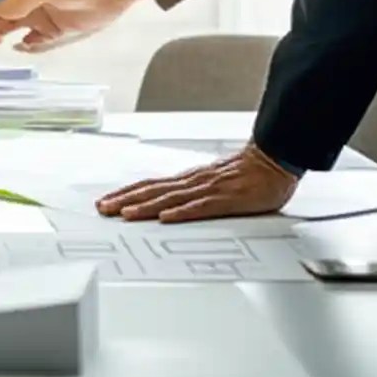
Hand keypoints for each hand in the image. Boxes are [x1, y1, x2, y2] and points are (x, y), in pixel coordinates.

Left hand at [95, 143, 299, 222]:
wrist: (274, 160)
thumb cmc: (246, 173)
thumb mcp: (212, 182)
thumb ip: (191, 193)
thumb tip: (168, 204)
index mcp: (188, 179)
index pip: (149, 186)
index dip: (126, 193)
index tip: (107, 201)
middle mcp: (192, 182)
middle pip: (152, 191)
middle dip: (125, 200)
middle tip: (103, 209)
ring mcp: (207, 189)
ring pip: (169, 198)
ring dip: (145, 207)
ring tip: (125, 214)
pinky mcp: (225, 199)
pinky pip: (200, 207)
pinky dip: (181, 212)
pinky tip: (167, 217)